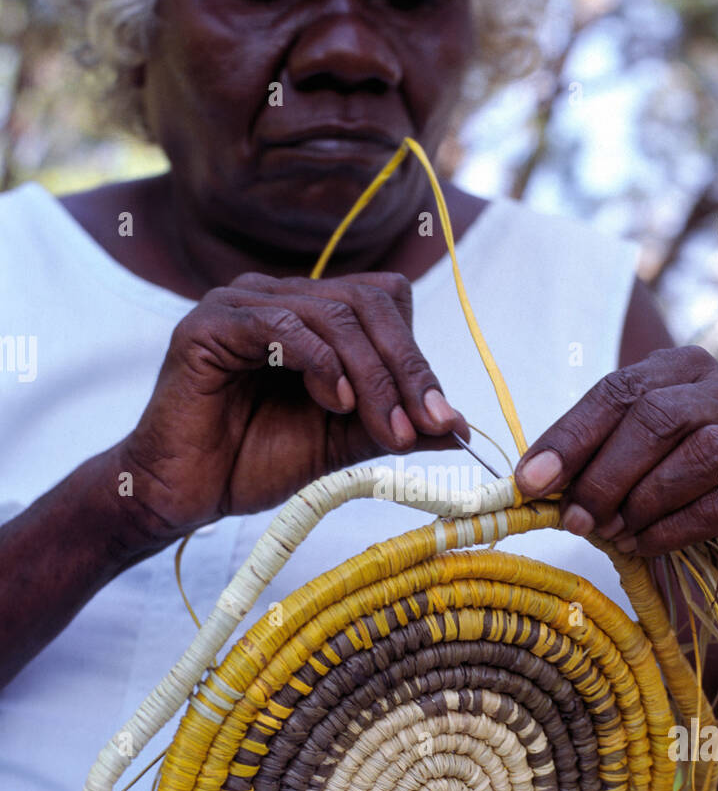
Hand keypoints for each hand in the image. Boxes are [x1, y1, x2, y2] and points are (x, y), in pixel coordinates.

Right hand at [118, 271, 466, 541]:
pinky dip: (320, 362)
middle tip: (426, 425)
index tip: (439, 420)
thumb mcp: (342, 442)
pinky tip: (334, 402)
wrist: (184, 494)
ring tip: (384, 427)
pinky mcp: (209, 324)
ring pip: (333, 313)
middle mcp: (278, 296)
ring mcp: (240, 302)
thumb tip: (461, 428)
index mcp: (311, 313)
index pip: (384, 302)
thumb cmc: (254, 461)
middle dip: (405, 369)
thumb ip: (394, 425)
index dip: (417, 357)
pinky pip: (281, 324)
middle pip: (368, 303)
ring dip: (372, 375)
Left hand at [515, 346, 717, 555]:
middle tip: (574, 519)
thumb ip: (582, 456)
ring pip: (696, 455)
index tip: (530, 482)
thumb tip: (529, 481)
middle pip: (658, 418)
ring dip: (640, 501)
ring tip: (610, 532)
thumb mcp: (620, 456)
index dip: (570, 437)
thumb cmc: (660, 485)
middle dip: (605, 475)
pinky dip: (667, 530)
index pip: (618, 391)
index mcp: (681, 368)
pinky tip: (640, 544)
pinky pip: (715, 507)